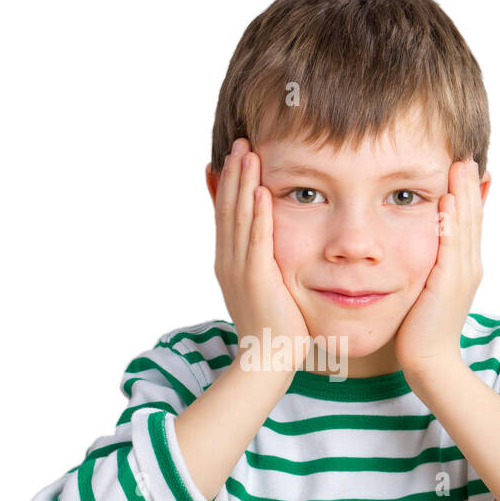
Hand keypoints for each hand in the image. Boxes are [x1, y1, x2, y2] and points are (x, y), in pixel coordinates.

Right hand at [213, 138, 310, 373]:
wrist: (265, 360)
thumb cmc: (273, 328)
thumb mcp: (264, 288)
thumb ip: (263, 263)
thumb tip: (269, 248)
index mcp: (229, 262)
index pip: (226, 214)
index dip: (228, 183)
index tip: (233, 155)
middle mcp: (228, 261)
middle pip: (228, 208)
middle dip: (234, 173)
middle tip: (239, 141)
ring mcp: (240, 270)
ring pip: (240, 218)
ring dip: (244, 184)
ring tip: (248, 153)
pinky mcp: (257, 280)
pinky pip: (258, 241)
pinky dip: (259, 215)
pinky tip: (262, 192)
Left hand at [394, 157, 484, 377]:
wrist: (429, 362)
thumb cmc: (420, 332)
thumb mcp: (425, 292)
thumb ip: (425, 269)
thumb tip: (415, 252)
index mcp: (463, 267)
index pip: (466, 222)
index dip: (466, 194)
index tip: (461, 167)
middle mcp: (468, 267)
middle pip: (471, 217)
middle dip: (468, 184)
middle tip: (465, 154)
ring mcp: (461, 274)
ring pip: (465, 225)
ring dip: (463, 193)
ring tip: (460, 164)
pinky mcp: (448, 283)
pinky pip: (451, 245)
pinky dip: (451, 221)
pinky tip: (446, 200)